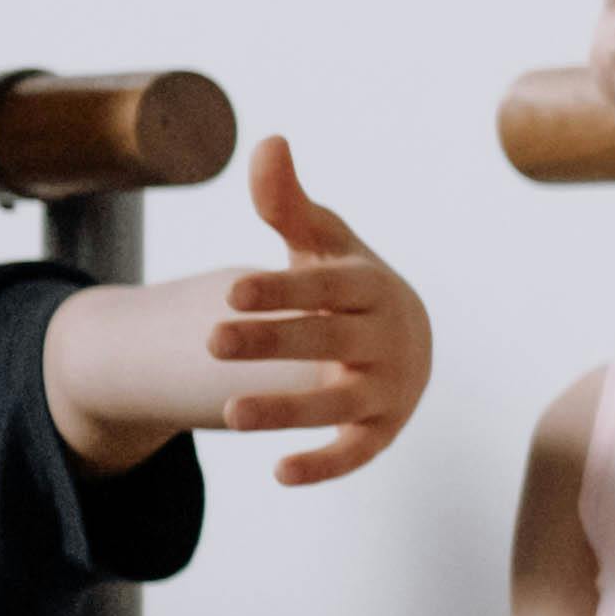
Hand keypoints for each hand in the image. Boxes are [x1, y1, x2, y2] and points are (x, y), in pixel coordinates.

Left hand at [211, 140, 431, 486]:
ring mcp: (389, 388)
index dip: (283, 292)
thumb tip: (268, 142)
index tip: (231, 293)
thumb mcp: (320, 242)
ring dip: (288, 411)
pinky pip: (356, 452)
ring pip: (340, 404)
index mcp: (372, 287)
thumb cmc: (346, 285)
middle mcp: (388, 338)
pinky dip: (324, 465)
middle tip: (211, 340)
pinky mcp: (382, 430)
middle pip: (329, 341)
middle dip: (271, 342)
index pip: (327, 288)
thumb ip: (286, 201)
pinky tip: (278, 473)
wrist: (403, 340)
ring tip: (229, 415)